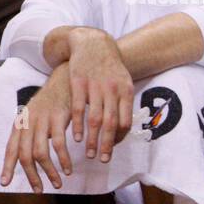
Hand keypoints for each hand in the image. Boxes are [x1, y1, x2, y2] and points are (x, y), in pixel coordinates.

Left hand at [1, 65, 73, 190]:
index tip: (5, 183)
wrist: (66, 79)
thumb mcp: (37, 116)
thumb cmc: (53, 102)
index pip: (11, 149)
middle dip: (32, 176)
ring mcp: (43, 120)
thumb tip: (28, 156)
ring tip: (59, 181)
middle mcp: (28, 122)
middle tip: (40, 189)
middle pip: (25, 155)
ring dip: (50, 171)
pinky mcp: (59, 118)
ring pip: (41, 152)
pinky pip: (59, 143)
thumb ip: (31, 134)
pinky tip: (70, 167)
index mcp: (21, 123)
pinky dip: (64, 158)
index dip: (7, 167)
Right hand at [66, 27, 133, 161]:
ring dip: (93, 139)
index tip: (113, 149)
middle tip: (103, 160)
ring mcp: (95, 87)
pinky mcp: (78, 83)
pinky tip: (76, 138)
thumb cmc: (110, 68)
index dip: (120, 137)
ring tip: (90, 153)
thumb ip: (124, 103)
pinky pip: (78, 109)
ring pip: (95, 119)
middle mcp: (112, 90)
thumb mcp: (123, 82)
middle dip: (108, 144)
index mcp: (126, 91)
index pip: (126, 121)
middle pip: (112, 123)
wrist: (94, 44)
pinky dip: (78, 125)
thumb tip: (124, 128)